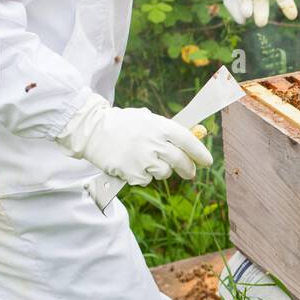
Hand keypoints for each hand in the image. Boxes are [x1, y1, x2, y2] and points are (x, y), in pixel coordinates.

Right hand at [56, 94, 213, 185]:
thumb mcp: (146, 119)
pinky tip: (131, 165)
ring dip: (160, 171)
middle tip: (190, 173)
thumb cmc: (122, 124)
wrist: (92, 130)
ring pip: (164, 173)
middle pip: (181, 161)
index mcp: (160, 126)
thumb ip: (167, 129)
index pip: (188, 141)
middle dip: (188, 169)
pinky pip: (146, 180)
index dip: (200, 153)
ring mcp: (145, 160)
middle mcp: (155, 143)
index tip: (207, 161)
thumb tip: (194, 135)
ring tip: (146, 161)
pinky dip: (142, 176)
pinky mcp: (133, 173)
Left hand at [194, 0, 297, 28]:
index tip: (293, 15)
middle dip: (261, 11)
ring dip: (247, 9)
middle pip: (260, 0)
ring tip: (247, 13)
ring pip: (246, 2)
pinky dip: (235, 11)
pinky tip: (240, 18)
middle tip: (261, 23)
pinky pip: (232, 3)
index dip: (286, 2)